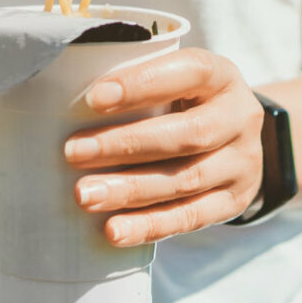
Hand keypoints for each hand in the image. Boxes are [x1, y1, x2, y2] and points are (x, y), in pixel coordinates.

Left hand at [64, 49, 264, 246]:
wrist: (235, 138)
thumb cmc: (182, 103)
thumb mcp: (172, 82)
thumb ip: (135, 85)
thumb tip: (58, 100)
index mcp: (220, 77)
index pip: (189, 72)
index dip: (142, 84)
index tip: (94, 98)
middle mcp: (240, 117)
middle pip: (188, 134)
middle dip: (126, 145)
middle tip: (73, 153)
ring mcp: (242, 162)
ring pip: (187, 180)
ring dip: (131, 190)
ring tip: (85, 195)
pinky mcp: (234, 200)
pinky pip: (191, 218)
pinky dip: (149, 225)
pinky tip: (114, 230)